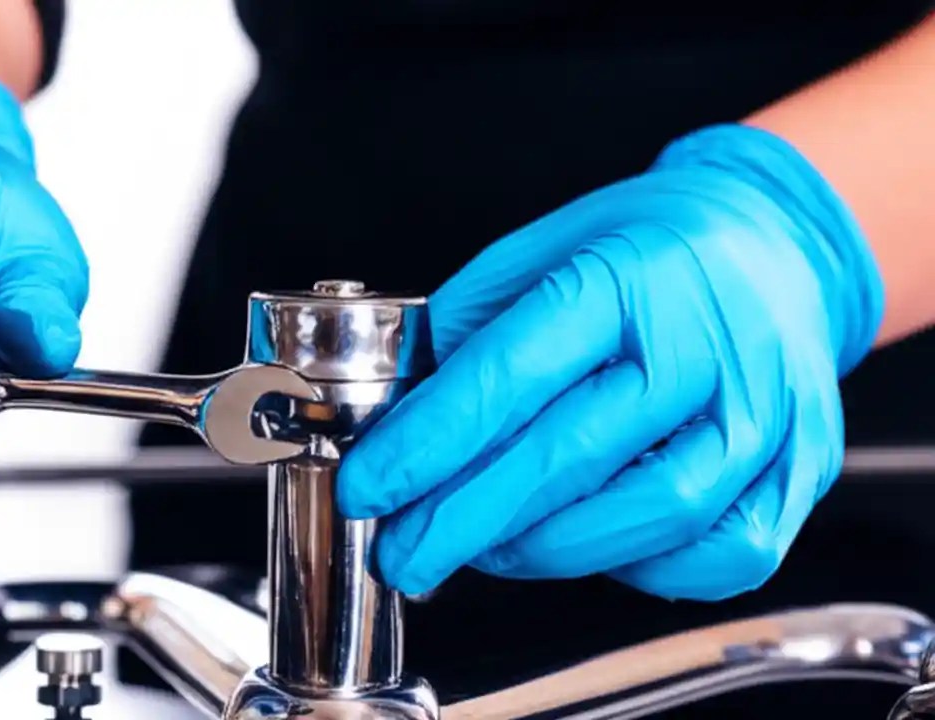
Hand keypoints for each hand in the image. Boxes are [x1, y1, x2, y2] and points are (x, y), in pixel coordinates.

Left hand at [338, 124, 883, 600]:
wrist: (775, 243)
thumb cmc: (648, 250)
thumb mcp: (543, 249)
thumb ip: (470, 329)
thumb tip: (403, 424)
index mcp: (625, 278)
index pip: (508, 376)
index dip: (427, 445)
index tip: (368, 488)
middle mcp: (705, 345)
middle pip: (570, 457)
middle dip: (464, 521)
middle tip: (404, 554)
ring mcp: (766, 410)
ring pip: (650, 516)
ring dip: (544, 550)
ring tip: (482, 549)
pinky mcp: (802, 466)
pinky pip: (718, 553)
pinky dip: (642, 567)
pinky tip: (589, 546)